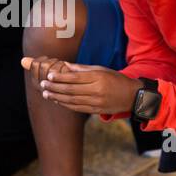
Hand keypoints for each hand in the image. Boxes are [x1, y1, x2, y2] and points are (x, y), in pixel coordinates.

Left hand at [22, 56, 140, 114]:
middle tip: (42, 84)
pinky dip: (66, 105)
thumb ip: (83, 68)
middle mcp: (97, 90)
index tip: (49, 75)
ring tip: (46, 93)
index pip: (75, 77)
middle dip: (54, 87)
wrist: (132, 96)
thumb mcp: (101, 69)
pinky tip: (57, 101)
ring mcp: (96, 102)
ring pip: (72, 100)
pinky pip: (78, 108)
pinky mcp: (96, 111)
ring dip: (57, 97)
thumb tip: (65, 65)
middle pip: (71, 90)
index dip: (60, 77)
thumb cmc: (115, 79)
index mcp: (98, 77)